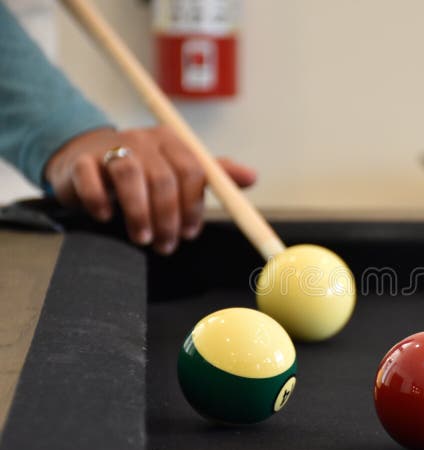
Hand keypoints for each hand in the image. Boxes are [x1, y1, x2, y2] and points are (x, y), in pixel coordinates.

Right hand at [44, 126, 256, 254]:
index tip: (190, 233)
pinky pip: (91, 177)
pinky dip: (99, 200)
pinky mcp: (80, 161)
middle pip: (163, 177)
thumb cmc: (142, 172)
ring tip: (142, 238)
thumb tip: (252, 177)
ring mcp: (110, 147)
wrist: (85, 159)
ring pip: (129, 174)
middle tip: (167, 245)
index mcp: (172, 142)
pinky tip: (106, 217)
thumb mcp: (178, 171)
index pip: (193, 170)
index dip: (194, 205)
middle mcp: (143, 140)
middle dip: (168, 217)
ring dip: (138, 212)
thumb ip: (214, 176)